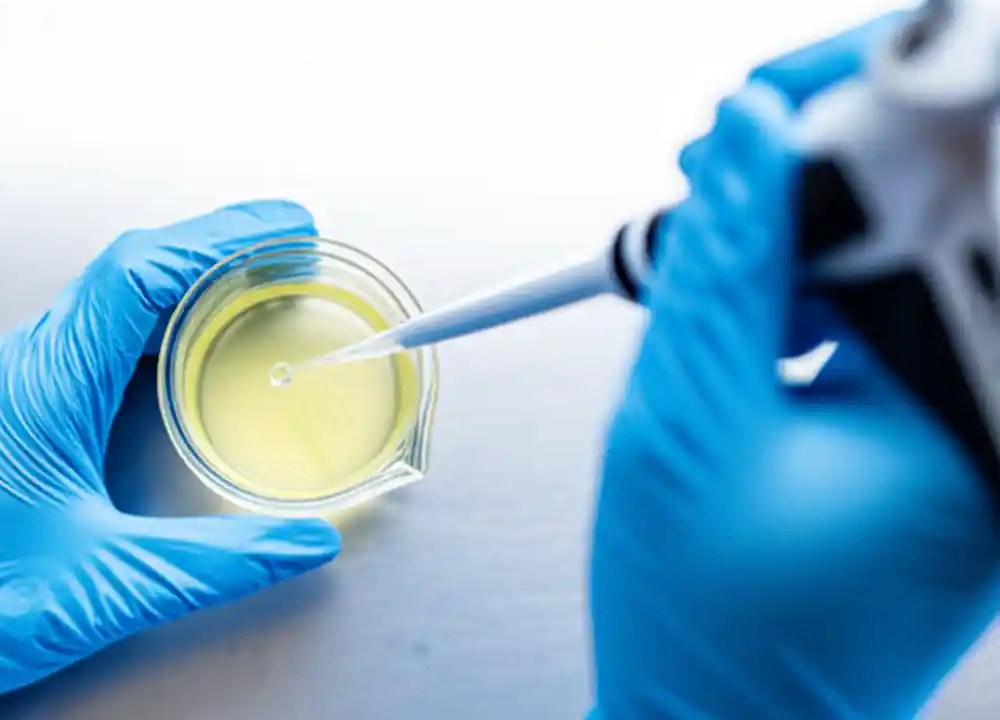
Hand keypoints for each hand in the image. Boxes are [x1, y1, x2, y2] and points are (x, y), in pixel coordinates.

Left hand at [0, 201, 340, 700]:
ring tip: (254, 282)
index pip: (137, 275)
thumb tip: (306, 543)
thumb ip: (218, 563)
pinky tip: (191, 340)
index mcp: (45, 387)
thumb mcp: (109, 583)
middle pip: (128, 268)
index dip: (218, 240)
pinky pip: (96, 328)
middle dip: (215, 246)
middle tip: (287, 247)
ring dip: (186, 276)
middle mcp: (26, 365)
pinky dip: (156, 314)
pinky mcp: (20, 401)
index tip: (282, 230)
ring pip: (111, 294)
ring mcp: (18, 378)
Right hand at [591, 21, 999, 718]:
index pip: (939, 226)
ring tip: (736, 301)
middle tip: (725, 206)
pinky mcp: (957, 459)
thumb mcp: (685, 419)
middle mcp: (999, 440)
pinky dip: (835, 316)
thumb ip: (722, 266)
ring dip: (820, 265)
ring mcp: (985, 453)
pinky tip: (772, 339)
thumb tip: (751, 141)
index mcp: (973, 431)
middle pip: (932, 251)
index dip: (843, 152)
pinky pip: (909, 344)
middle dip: (820, 209)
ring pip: (915, 291)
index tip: (761, 127)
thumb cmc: (700, 622)